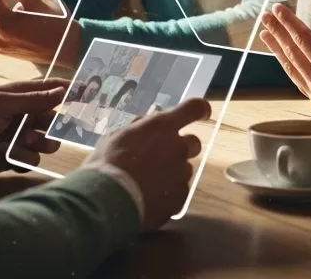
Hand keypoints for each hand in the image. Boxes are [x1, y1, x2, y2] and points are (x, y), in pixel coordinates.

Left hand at [0, 78, 66, 177]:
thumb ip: (34, 99)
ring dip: (37, 144)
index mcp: (19, 96)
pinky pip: (30, 161)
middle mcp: (22, 116)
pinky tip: (8, 157)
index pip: (50, 90)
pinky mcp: (10, 158)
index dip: (70, 90)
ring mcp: (17, 138)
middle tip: (57, 130)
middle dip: (56, 126)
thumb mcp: (2, 104)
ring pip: (44, 143)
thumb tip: (63, 89)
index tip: (91, 93)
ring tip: (20, 143)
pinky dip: (23, 160)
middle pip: (52, 120)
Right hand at [83, 97, 211, 231]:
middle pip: (194, 143)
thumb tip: (154, 114)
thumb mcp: (118, 136)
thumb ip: (141, 125)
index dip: (200, 109)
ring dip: (173, 172)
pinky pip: (179, 192)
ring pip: (185, 169)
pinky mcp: (180, 197)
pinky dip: (168, 194)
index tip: (203, 114)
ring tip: (148, 184)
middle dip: (182, 148)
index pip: (193, 108)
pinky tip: (149, 199)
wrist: (107, 201)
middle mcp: (178, 147)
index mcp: (162, 127)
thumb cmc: (107, 164)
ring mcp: (181, 173)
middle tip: (161, 158)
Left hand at [259, 4, 310, 126]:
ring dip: (277, 50)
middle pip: (291, 52)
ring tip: (266, 35)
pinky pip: (297, 80)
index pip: (302, 38)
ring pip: (290, 68)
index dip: (288, 21)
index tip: (277, 8)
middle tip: (265, 17)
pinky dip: (288, 66)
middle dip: (277, 32)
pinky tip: (283, 56)